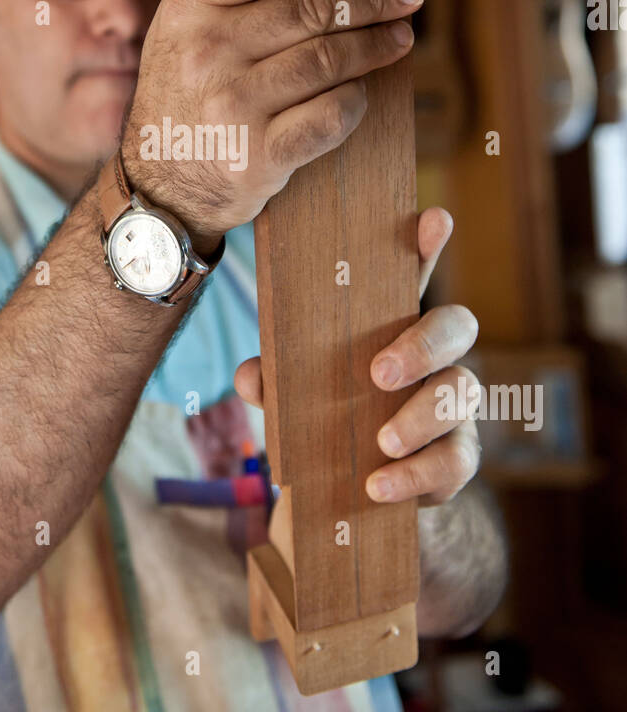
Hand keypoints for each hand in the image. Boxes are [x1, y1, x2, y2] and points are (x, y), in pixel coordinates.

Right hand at [121, 0, 424, 250]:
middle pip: (310, 9)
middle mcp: (207, 52)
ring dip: (375, 45)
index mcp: (189, 7)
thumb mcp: (184, 25)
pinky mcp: (260, 156)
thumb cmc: (184, 91)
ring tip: (401, 35)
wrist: (161, 184)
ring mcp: (232, 106)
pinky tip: (365, 88)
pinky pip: (331, 116)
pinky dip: (356, 99)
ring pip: (328, 60)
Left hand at [234, 207, 481, 507]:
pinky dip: (416, 474)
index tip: (433, 218)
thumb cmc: (326, 422)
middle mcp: (435, 357)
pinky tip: (379, 485)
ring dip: (420, 415)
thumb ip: (274, 381)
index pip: (415, 275)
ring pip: (462, 391)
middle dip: (423, 344)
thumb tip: (249, 375)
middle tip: (379, 371)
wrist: (349, 494)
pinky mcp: (457, 456)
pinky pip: (455, 459)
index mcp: (392, 326)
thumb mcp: (294, 397)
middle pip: (457, 326)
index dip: (428, 245)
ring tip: (380, 441)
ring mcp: (453, 405)